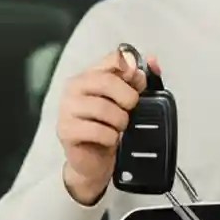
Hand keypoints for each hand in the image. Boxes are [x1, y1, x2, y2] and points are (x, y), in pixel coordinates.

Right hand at [57, 48, 161, 204]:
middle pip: (108, 81)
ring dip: (119, 122)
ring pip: (104, 108)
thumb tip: (153, 62)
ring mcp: (66, 109)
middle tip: (128, 111)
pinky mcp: (66, 131)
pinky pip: (98, 131)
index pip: (112, 59)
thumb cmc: (107, 128)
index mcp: (88, 76)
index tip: (137, 81)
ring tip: (117, 128)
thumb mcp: (126, 102)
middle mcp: (74, 88)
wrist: (93, 161)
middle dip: (127, 99)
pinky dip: (110, 138)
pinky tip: (108, 140)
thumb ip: (137, 80)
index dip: (131, 69)